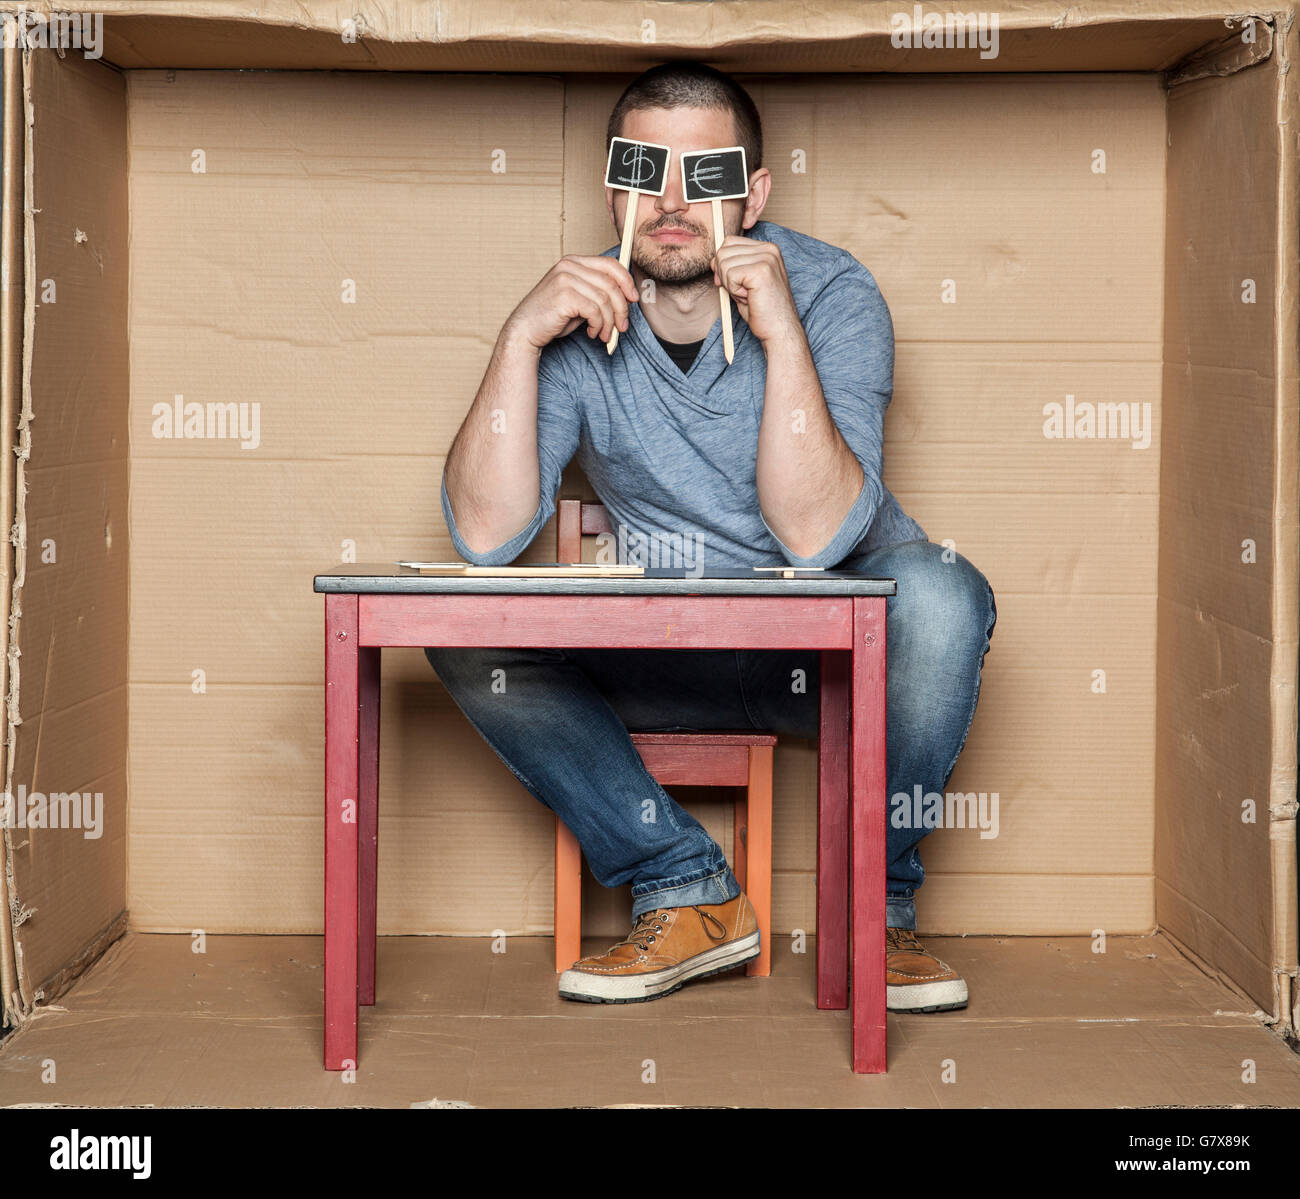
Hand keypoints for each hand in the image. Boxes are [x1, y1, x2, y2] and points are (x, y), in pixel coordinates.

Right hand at [506, 254, 638, 350]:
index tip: (633, 299)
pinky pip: (594, 310)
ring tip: (604, 334)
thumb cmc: (552, 316)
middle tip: (622, 326)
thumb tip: (627, 296)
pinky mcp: (564, 295)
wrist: (525, 330)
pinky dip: (598, 325)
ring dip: (609, 322)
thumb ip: (597, 291)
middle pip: (611, 283)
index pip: (610, 264)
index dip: (626, 281)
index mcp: (574, 261)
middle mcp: (569, 266)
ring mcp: (565, 279)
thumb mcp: (578, 298)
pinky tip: (592, 333)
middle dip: (621, 308)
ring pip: (604, 299)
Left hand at [711, 235, 801, 345]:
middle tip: (744, 292)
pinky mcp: (761, 270)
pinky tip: (749, 298)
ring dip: (730, 285)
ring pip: (724, 264)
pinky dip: (734, 291)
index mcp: (767, 248)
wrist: (779, 329)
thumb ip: (731, 267)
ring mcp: (766, 258)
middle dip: (725, 276)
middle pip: (723, 251)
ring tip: (748, 295)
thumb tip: (713, 260)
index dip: (724, 264)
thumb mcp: (743, 283)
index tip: (736, 283)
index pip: (729, 242)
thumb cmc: (762, 310)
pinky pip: (730, 276)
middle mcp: (768, 249)